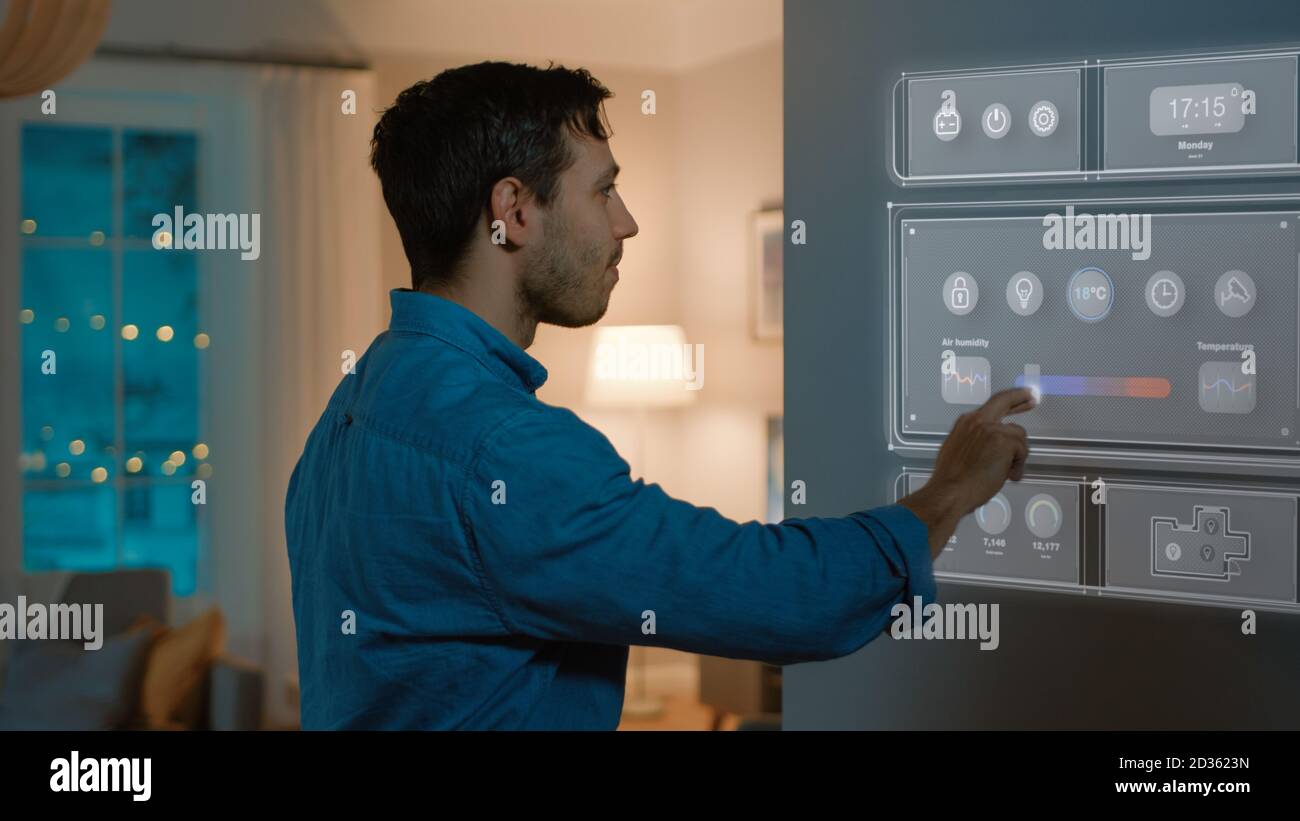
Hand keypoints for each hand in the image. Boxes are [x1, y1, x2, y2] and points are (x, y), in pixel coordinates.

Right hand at [900, 388, 1035, 556]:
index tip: (1020, 396)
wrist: (950, 492)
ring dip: (1016, 455)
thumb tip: (989, 446)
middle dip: (1020, 398)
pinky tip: (1006, 475)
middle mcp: (978, 422)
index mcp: (966, 423)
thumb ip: (973, 441)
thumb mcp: (956, 451)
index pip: (991, 404)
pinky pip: (1021, 451)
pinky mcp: (1004, 442)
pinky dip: (1017, 466)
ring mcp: (991, 430)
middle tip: (1031, 399)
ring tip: (1005, 472)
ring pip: (1018, 436)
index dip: (1008, 400)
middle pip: (1005, 401)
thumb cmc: (950, 479)